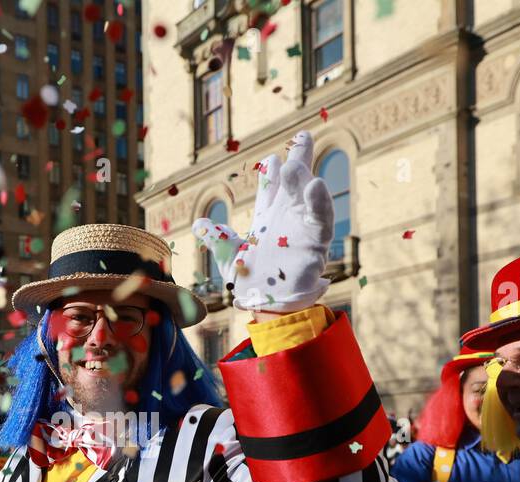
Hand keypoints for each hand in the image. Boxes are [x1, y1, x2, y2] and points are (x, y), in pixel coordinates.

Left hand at [193, 130, 334, 311]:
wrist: (265, 305)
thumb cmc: (252, 282)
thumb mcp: (228, 256)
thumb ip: (216, 237)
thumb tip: (198, 225)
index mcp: (269, 218)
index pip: (272, 189)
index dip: (273, 173)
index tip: (272, 157)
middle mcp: (288, 219)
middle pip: (295, 184)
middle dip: (299, 160)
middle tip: (303, 136)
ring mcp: (303, 229)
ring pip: (307, 198)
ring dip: (302, 179)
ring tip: (294, 164)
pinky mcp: (316, 243)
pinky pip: (321, 219)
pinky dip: (320, 202)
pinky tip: (316, 184)